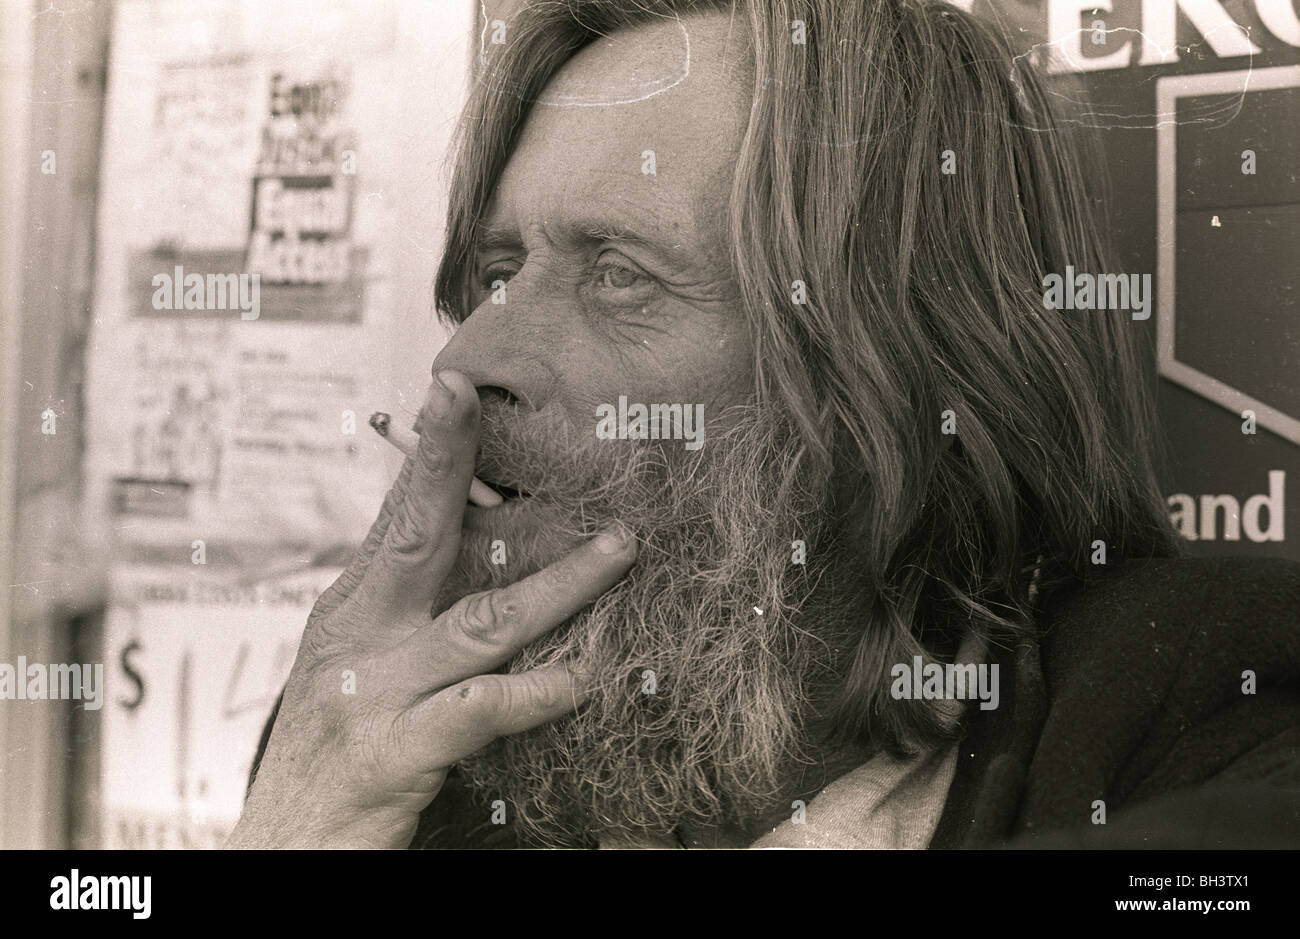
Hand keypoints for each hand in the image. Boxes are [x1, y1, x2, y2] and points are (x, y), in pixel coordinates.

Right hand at [224, 370, 636, 847]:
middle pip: (415, 536)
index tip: (453, 390)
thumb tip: (464, 566)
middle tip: (475, 395)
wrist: (281, 854)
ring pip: (480, 619)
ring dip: (559, 582)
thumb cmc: (330, 765)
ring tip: (621, 548)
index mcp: (352, 614)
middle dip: (447, 460)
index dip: (428, 454)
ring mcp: (374, 692)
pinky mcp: (395, 750)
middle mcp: (359, 639)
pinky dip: (536, 689)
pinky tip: (586, 673)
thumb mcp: (357, 672)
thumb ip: (405, 617)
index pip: (396, 520)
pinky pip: (480, 709)